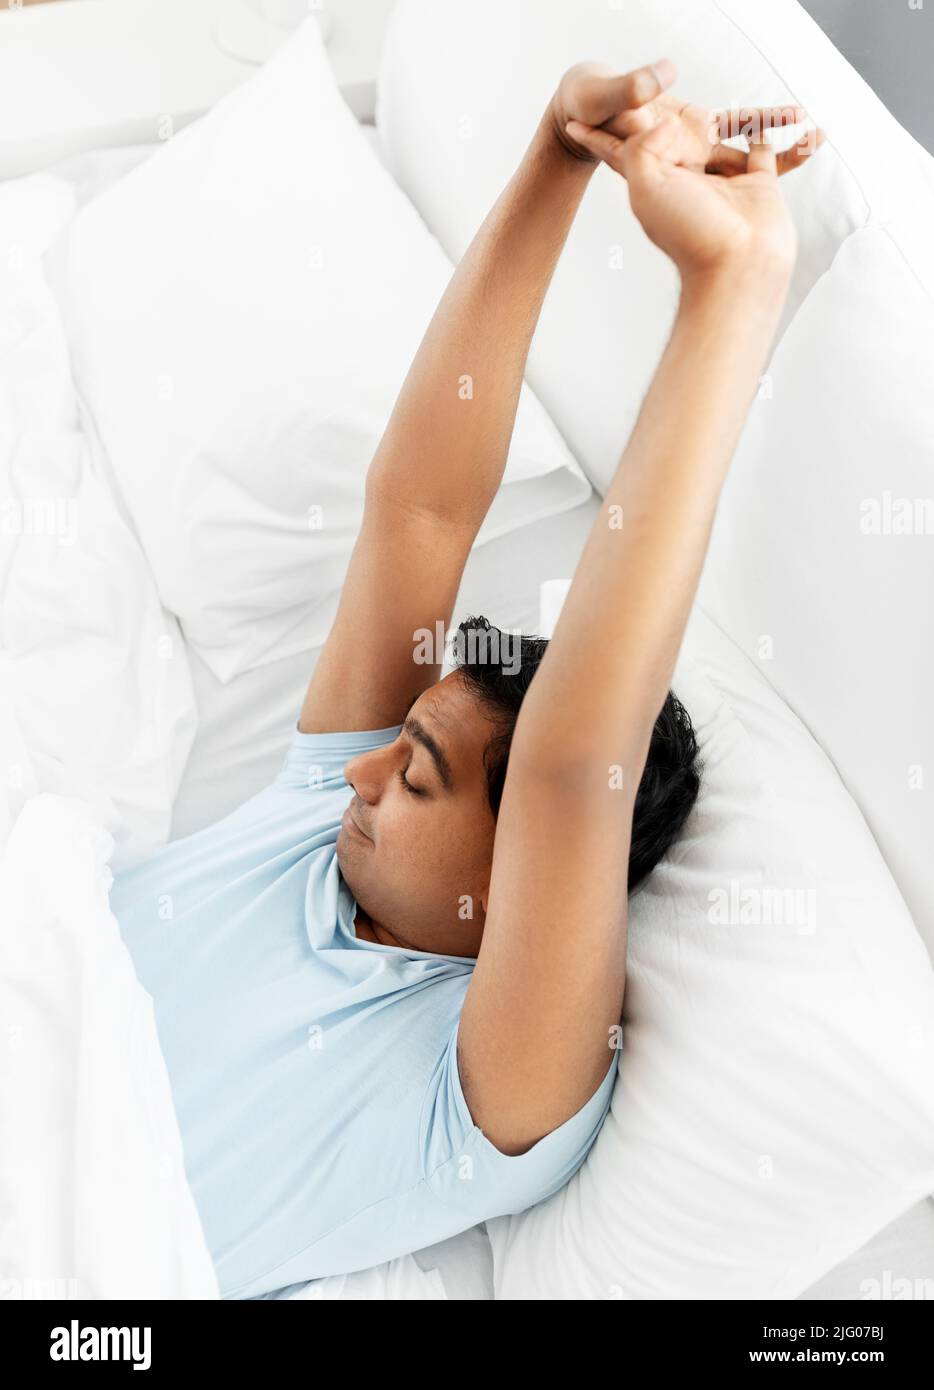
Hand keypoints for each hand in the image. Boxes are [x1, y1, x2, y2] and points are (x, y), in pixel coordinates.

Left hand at [564, 64, 824, 280]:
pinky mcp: (756, 184)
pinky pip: (763, 149)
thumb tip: (666, 120)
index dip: (596, 134)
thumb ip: (642, 145)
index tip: (573, 120)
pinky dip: (770, 132)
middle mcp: (684, 180)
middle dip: (656, 118)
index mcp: (652, 183)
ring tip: (710, 104)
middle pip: (668, 139)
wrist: (740, 266)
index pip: (618, 150)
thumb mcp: (645, 183)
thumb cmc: (690, 231)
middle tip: (643, 94)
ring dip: (717, 120)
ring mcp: (721, 182)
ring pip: (718, 139)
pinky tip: (764, 119)